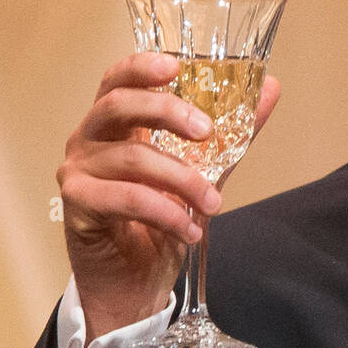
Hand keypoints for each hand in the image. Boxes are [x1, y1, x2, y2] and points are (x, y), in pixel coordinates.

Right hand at [56, 52, 280, 341]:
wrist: (134, 281)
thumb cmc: (160, 221)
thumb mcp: (204, 169)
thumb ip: (232, 132)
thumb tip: (269, 88)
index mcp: (117, 124)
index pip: (118, 79)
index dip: (141, 66)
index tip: (175, 66)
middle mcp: (89, 140)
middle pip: (119, 105)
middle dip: (167, 111)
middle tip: (208, 131)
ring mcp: (78, 171)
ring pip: (132, 158)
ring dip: (183, 180)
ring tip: (214, 203)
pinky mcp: (78, 205)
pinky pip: (126, 198)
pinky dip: (165, 212)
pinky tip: (188, 230)